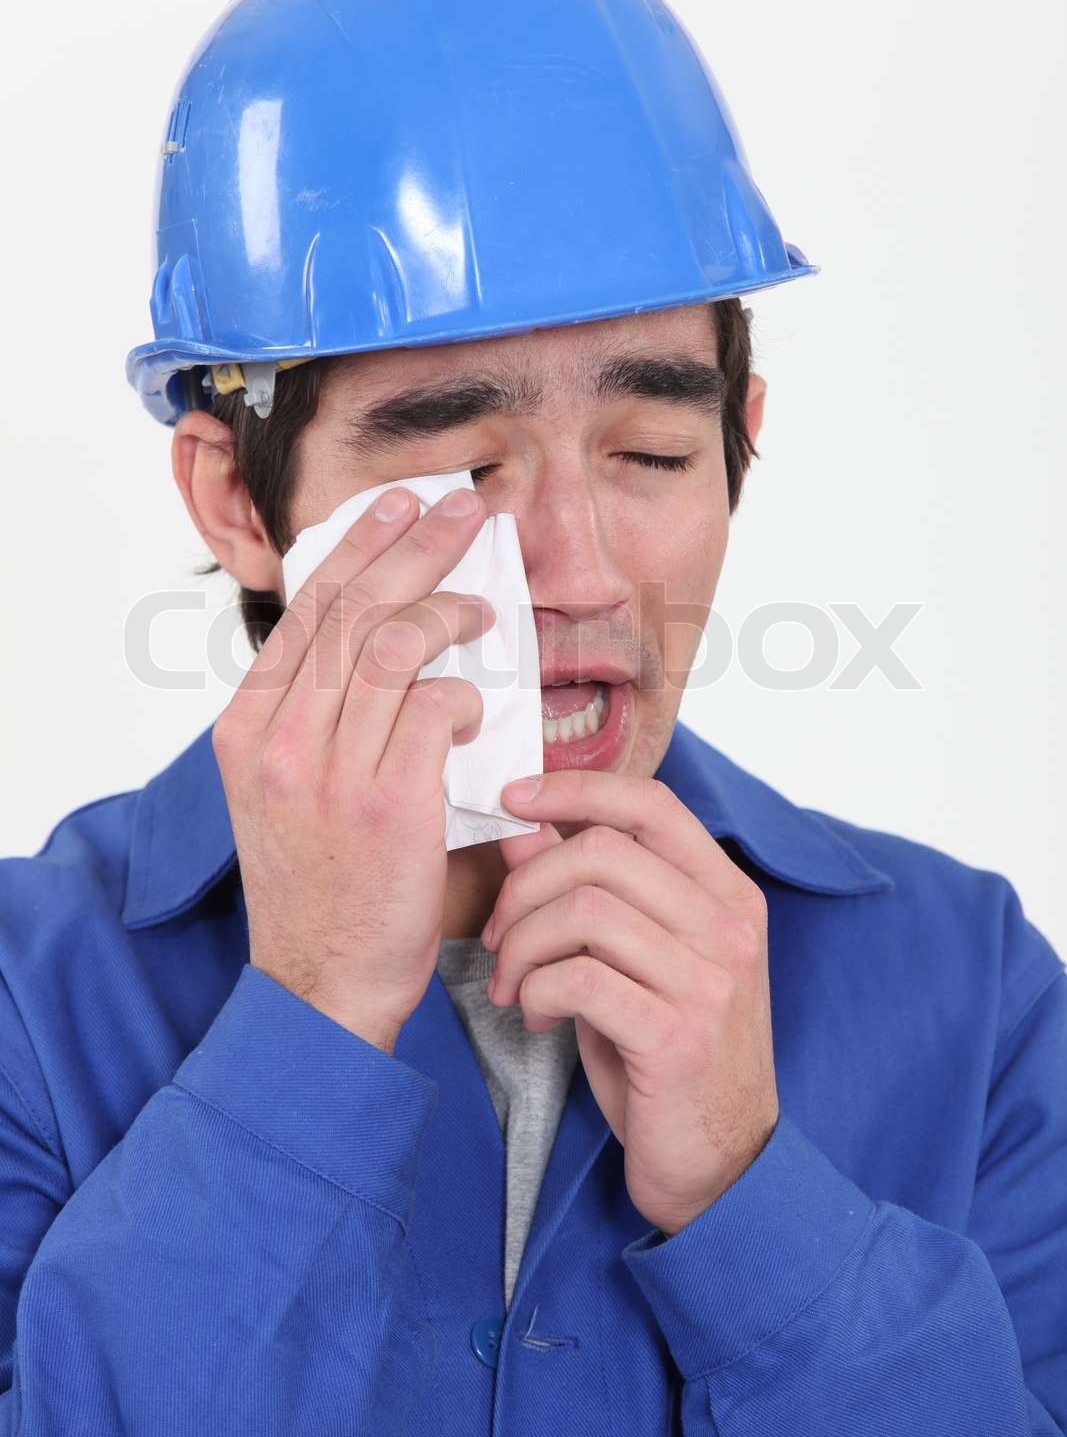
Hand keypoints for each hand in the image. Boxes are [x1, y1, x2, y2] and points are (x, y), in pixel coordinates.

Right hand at [212, 484, 493, 1051]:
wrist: (320, 985)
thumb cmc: (317, 884)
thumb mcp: (282, 790)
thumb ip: (314, 717)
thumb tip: (377, 642)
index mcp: (247, 727)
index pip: (308, 609)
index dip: (360, 545)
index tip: (401, 506)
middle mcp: (277, 737)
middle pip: (355, 607)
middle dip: (416, 544)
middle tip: (464, 510)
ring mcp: (327, 769)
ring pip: (397, 645)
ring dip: (451, 613)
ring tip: (485, 610)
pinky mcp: (387, 803)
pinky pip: (437, 708)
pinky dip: (465, 696)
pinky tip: (477, 708)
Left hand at [484, 771, 779, 1235]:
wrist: (722, 1164)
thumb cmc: (670, 1053)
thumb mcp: (635, 960)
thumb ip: (590, 889)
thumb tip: (525, 820)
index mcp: (727, 894)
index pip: (651, 803)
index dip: (574, 788)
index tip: (513, 798)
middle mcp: (729, 927)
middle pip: (602, 852)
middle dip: (526, 887)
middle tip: (500, 938)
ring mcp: (710, 981)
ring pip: (584, 910)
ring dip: (522, 945)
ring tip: (513, 984)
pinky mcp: (678, 1036)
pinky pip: (579, 978)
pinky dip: (534, 991)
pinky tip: (535, 1017)